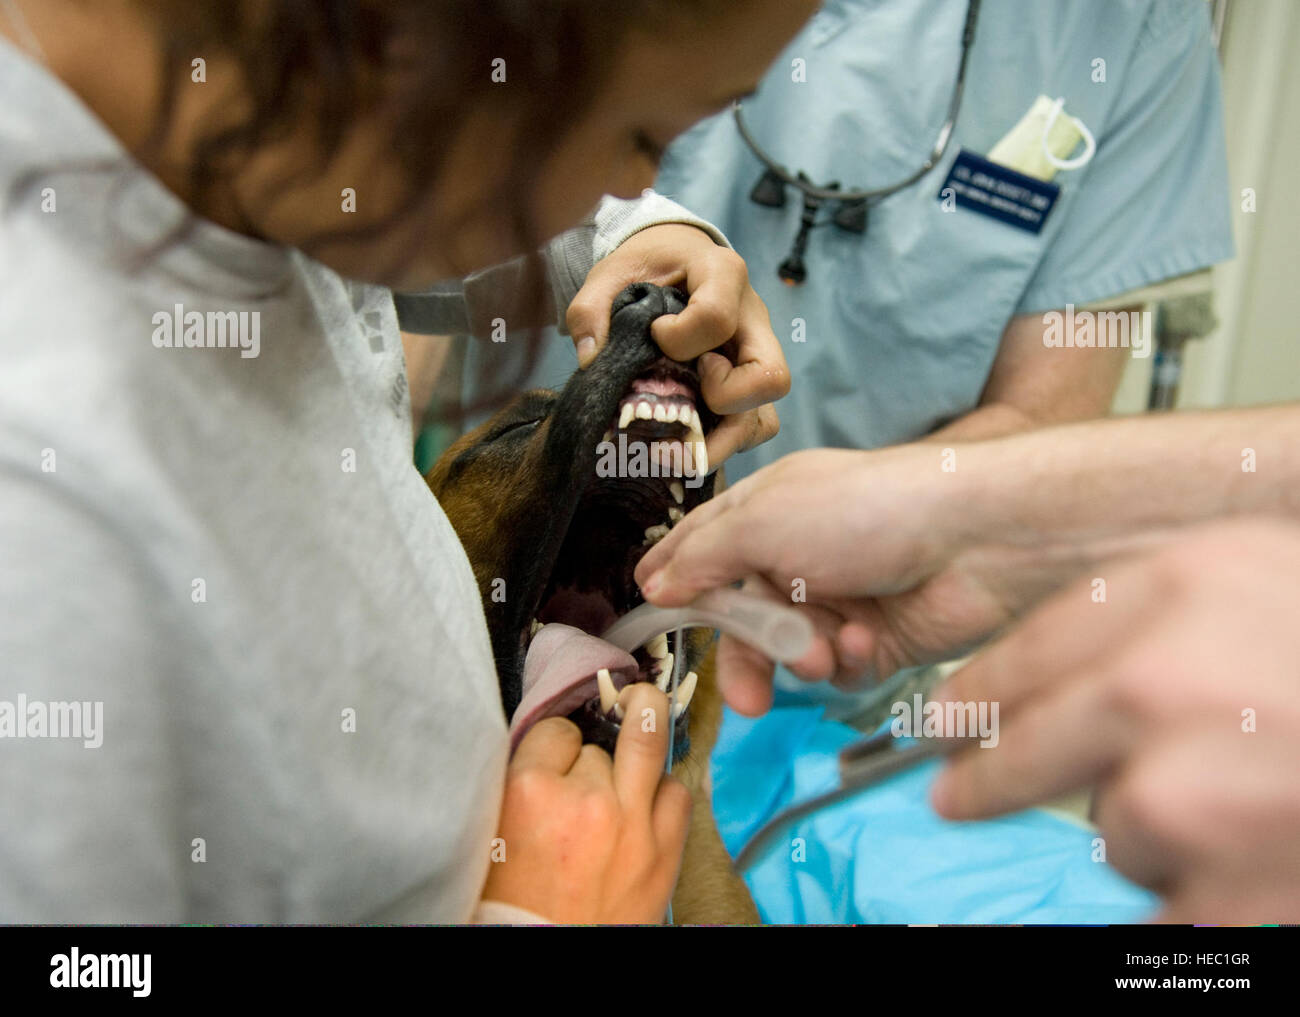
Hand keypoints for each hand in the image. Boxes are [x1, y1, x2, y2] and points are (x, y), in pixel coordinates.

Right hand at [481, 684, 691, 922]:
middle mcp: (586, 800)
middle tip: (629, 701)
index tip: (558, 755)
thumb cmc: (511, 896)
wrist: (541, 948)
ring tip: (636, 757)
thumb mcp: (496, 825)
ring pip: (650, 750)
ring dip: (640, 756)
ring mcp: (631, 825)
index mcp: (530, 789)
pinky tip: (648, 804)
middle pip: (604, 739)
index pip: (557, 729)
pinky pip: (678, 793)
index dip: (558, 742)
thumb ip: (525, 777)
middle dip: (610, 726)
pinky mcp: (663, 852)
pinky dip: (663, 792)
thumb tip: (561, 742)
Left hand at [567, 223, 788, 468]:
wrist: (677, 258)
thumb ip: (590, 309)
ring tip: (673, 446)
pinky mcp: (750, 381)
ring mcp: (757, 355)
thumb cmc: (648, 265)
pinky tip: (687, 438)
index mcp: (722, 274)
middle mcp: (753, 319)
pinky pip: (758, 426)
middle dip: (723, 402)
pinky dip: (723, 442)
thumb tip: (590, 360)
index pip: (716, 318)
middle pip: (769, 378)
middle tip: (683, 395)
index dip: (679, 338)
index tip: (654, 334)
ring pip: (765, 416)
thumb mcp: (612, 272)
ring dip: (720, 440)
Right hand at [634, 446, 1023, 707]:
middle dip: (746, 654)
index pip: (703, 543)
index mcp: (766, 509)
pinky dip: (847, 659)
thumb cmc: (862, 513)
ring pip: (787, 650)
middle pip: (741, 616)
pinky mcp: (876, 640)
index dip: (674, 575)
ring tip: (825, 652)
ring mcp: (836, 598)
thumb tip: (654, 584)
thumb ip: (703, 557)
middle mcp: (796, 553)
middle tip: (748, 697)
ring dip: (800, 655)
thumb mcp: (763, 522)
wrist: (975, 542)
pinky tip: (869, 639)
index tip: (647, 608)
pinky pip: (836, 668)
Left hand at [930, 519, 1299, 922]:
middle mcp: (1155, 693)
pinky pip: (1160, 914)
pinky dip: (1194, 898)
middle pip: (1014, 755)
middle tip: (957, 796)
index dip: (963, 702)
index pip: (1011, 662)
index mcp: (1164, 598)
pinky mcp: (1228, 903)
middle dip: (980, 780)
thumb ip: (1143, 610)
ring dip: (1154, 832)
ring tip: (1250, 803)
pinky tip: (1250, 851)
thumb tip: (1047, 674)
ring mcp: (1186, 805)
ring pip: (1113, 835)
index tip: (939, 727)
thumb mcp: (1254, 570)